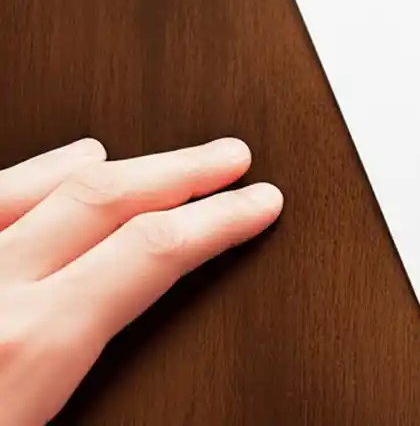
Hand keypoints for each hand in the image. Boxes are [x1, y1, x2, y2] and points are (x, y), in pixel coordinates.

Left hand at [0, 138, 281, 424]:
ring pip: (28, 187)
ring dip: (95, 166)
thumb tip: (170, 408)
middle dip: (181, 171)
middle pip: (102, 198)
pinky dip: (19, 181)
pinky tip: (33, 182)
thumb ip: (97, 390)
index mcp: (30, 342)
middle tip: (228, 159)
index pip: (152, 251)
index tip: (256, 205)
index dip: (218, 219)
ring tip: (136, 158)